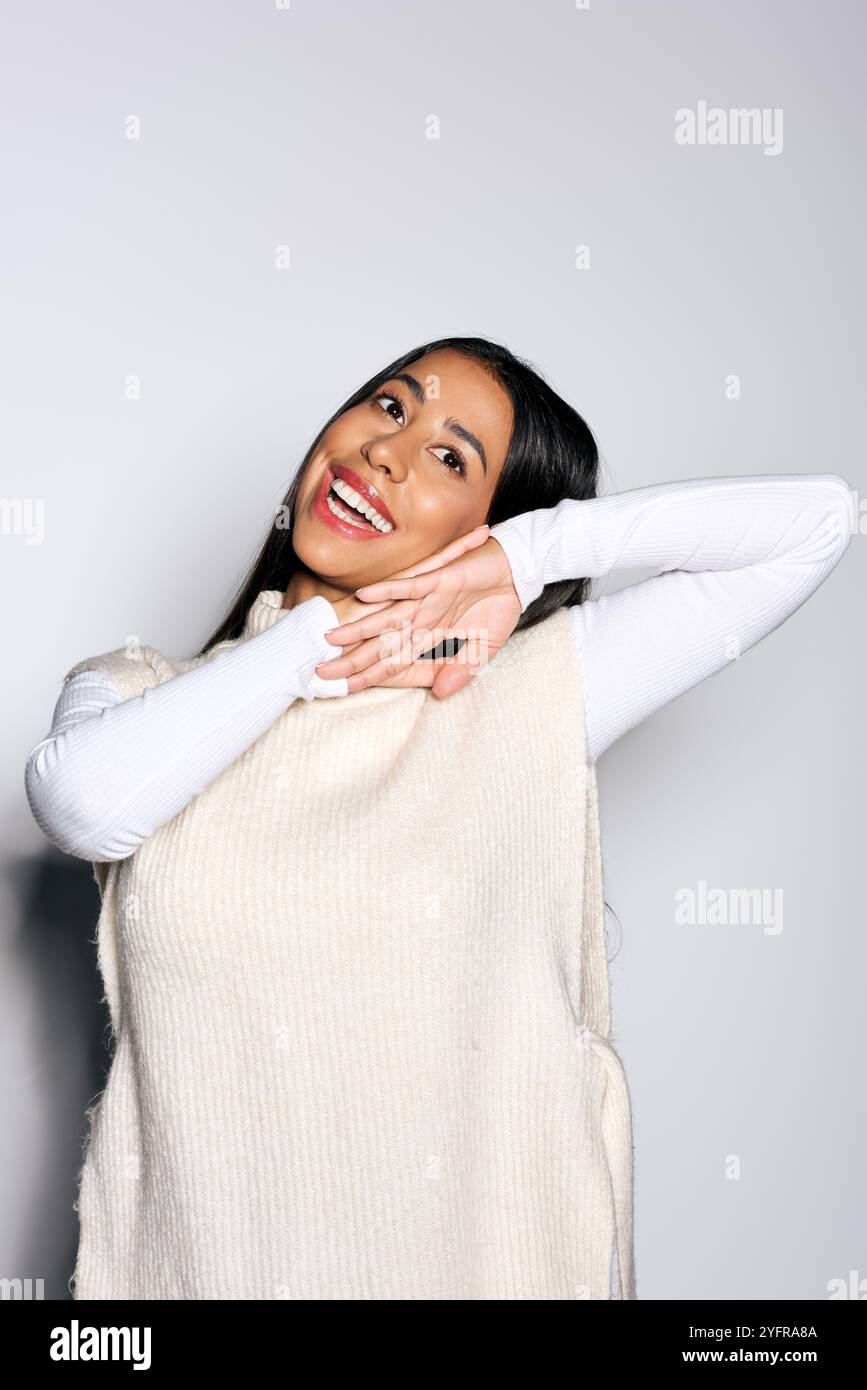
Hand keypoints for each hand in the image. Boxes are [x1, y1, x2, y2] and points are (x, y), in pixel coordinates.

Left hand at [314, 535, 521, 698]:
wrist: (516, 574)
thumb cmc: (497, 608)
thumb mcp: (483, 650)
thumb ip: (461, 669)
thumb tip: (441, 693)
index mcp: (429, 637)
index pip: (392, 662)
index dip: (367, 677)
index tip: (341, 689)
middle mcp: (421, 620)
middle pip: (380, 644)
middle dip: (351, 659)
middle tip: (319, 671)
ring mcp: (426, 600)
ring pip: (386, 617)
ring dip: (359, 628)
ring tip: (331, 638)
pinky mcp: (438, 580)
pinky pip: (409, 586)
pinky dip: (389, 591)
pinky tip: (364, 596)